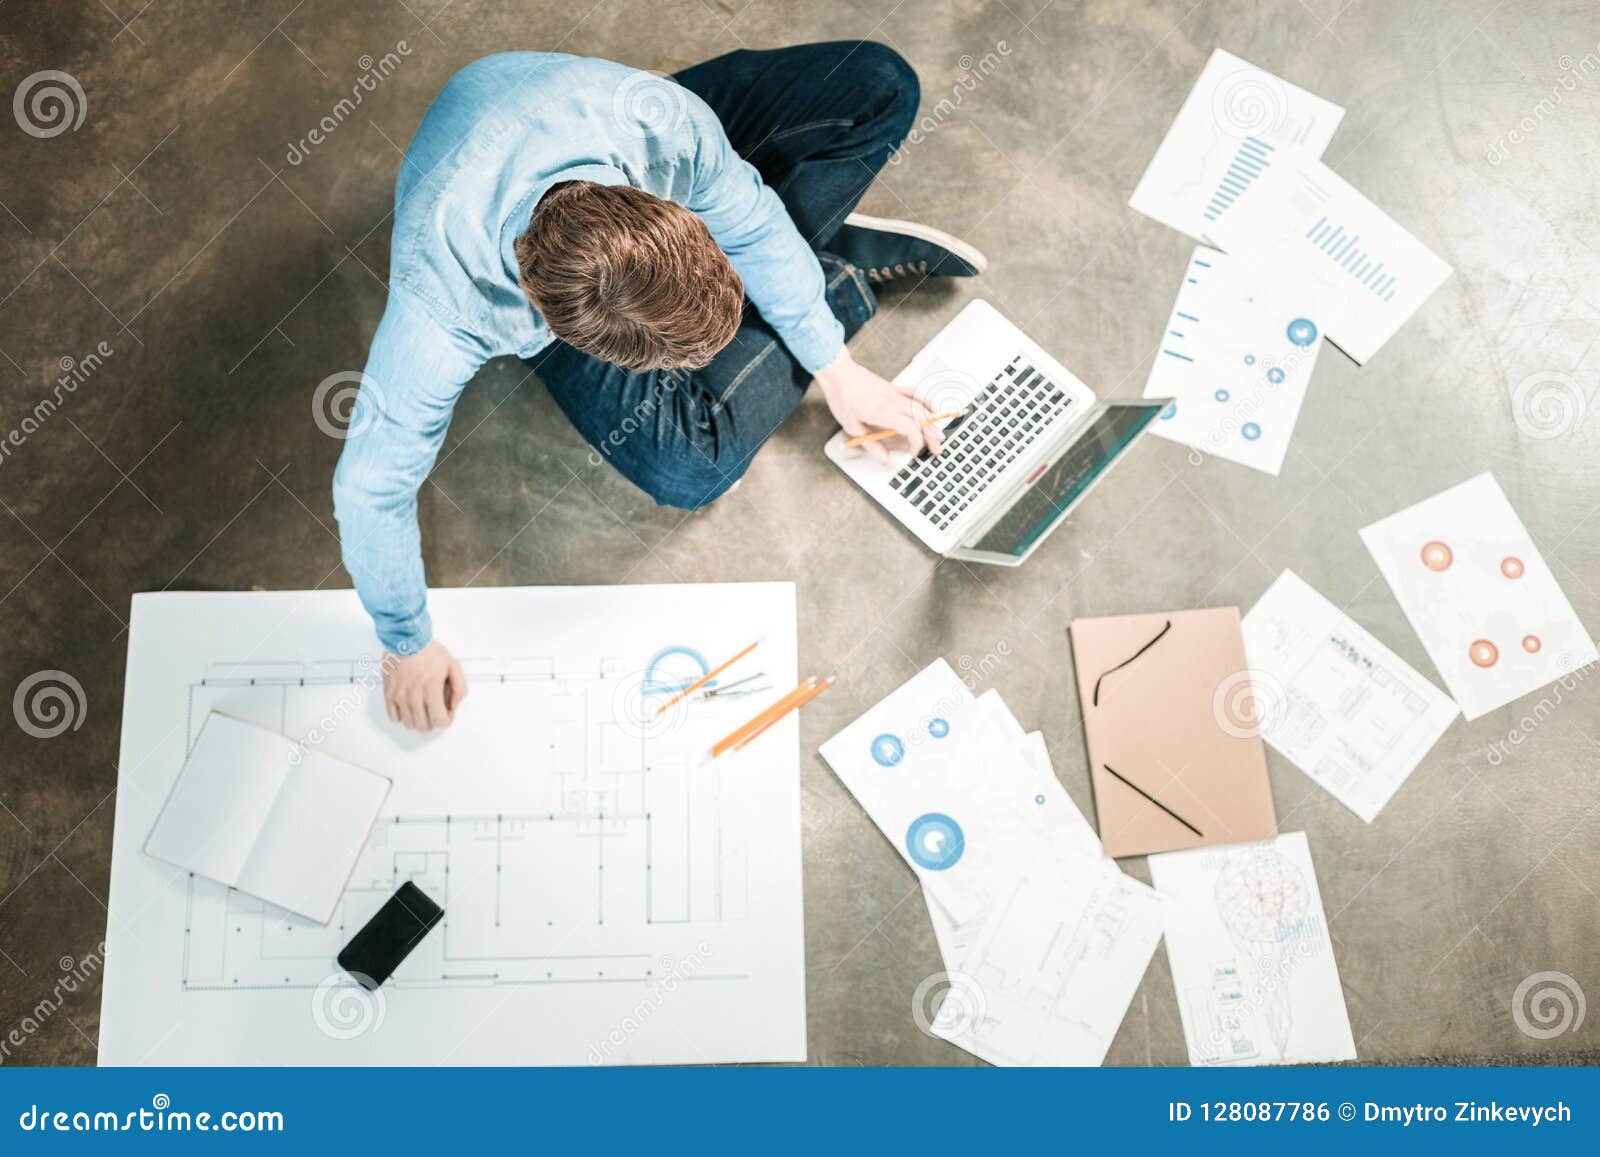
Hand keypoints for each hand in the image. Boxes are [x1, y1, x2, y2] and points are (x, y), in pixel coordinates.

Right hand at [382, 641, 467, 732]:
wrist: (405, 639)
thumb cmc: (427, 650)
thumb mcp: (452, 665)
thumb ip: (459, 688)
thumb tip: (455, 705)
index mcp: (431, 688)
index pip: (439, 720)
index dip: (446, 720)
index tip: (447, 715)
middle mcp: (413, 694)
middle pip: (423, 725)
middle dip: (433, 722)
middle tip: (435, 712)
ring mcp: (399, 695)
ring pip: (409, 724)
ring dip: (418, 721)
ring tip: (422, 710)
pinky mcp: (389, 693)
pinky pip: (393, 717)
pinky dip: (402, 717)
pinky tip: (408, 708)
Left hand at [816, 347, 944, 462]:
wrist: (839, 373)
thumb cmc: (842, 398)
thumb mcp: (852, 427)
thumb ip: (871, 444)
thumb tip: (885, 458)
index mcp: (882, 412)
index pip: (910, 428)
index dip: (917, 443)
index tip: (914, 453)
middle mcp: (892, 402)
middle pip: (921, 419)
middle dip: (932, 436)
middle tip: (937, 449)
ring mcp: (895, 393)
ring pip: (921, 407)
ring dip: (933, 421)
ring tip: (939, 435)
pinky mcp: (893, 388)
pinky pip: (915, 393)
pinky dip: (926, 401)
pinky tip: (933, 408)